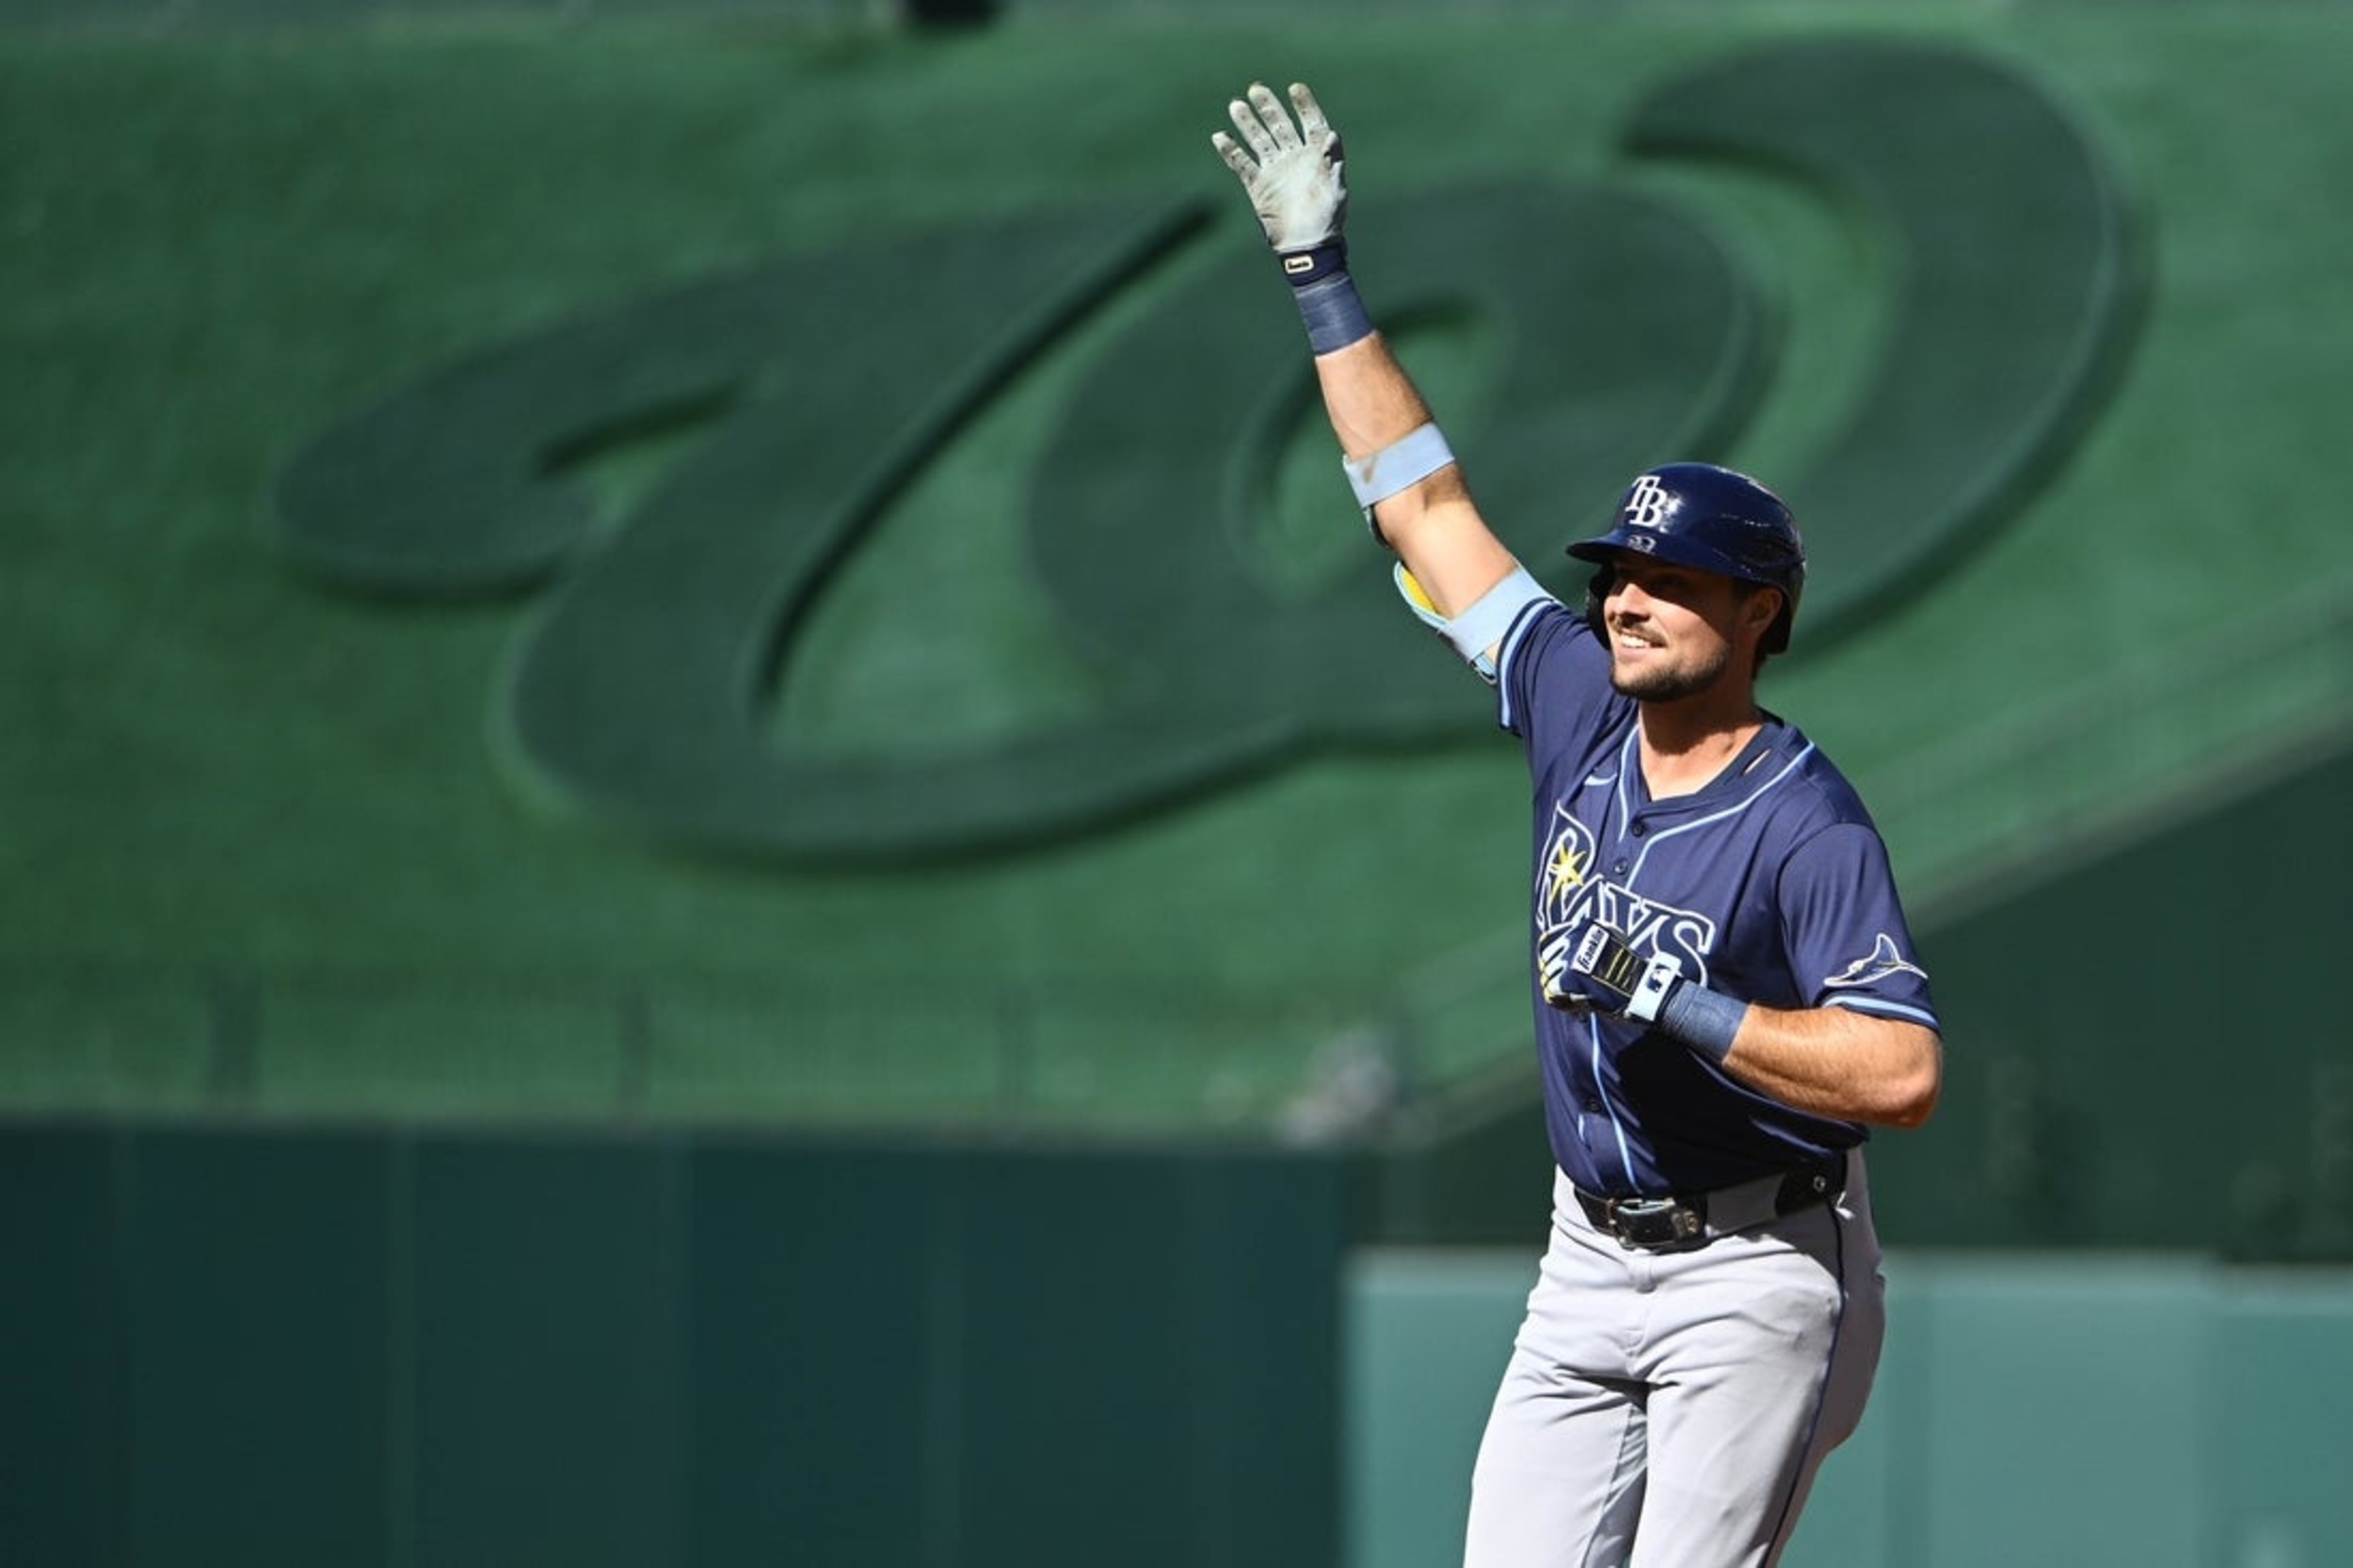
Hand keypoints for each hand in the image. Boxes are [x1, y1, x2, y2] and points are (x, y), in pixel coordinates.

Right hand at [1212, 81, 1346, 254]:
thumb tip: (1331, 135)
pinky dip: (1231, 152)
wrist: (1306, 246)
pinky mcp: (1258, 186)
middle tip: (1256, 89)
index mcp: (1315, 155)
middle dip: (1268, 107)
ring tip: (1236, 104)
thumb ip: (1332, 160)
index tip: (1295, 88)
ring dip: (1247, 123)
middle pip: (1279, 126)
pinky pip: (1241, 165)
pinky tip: (1220, 137)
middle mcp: (1293, 158)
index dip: (1304, 104)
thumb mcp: (1335, 188)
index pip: (1310, 123)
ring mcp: (1274, 171)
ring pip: (1258, 140)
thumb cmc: (1326, 218)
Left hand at [1541, 920, 1682, 1020]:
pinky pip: (1552, 994)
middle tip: (1571, 991)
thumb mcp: (1609, 944)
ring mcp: (1569, 957)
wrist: (1643, 987)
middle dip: (1556, 976)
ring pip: (1548, 978)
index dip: (1550, 958)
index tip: (1555, 971)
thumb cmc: (1630, 971)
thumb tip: (1556, 955)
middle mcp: (1573, 938)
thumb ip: (1586, 945)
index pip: (1548, 939)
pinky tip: (1579, 1009)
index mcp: (1582, 926)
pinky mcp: (1567, 978)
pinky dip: (1563, 1004)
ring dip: (1560, 992)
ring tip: (1578, 1000)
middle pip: (1546, 960)